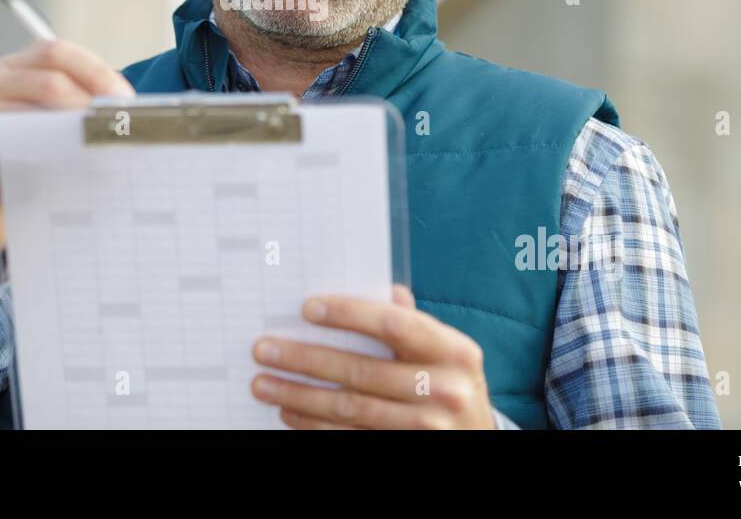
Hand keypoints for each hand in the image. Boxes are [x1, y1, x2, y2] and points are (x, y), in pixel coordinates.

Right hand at [0, 38, 134, 287]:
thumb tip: (122, 113)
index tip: (124, 101)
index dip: (95, 73)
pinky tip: (68, 176)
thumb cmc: (21, 163)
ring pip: (35, 119)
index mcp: (11, 68)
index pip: (56, 52)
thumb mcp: (50, 128)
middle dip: (91, 110)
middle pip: (50, 83)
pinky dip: (46, 163)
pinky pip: (15, 151)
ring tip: (104, 159)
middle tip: (120, 134)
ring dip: (75, 141)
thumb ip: (77, 111)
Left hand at [250, 284, 496, 428]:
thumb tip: (381, 288)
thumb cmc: (449, 381)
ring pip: (349, 410)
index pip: (394, 325)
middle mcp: (444, 391)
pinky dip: (313, 426)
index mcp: (454, 352)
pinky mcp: (403, 451)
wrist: (476, 438)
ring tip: (264, 383)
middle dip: (305, 359)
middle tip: (265, 349)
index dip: (349, 314)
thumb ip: (411, 322)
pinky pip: (349, 438)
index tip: (306, 308)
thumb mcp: (445, 350)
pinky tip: (289, 413)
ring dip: (299, 396)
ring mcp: (425, 428)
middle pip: (361, 372)